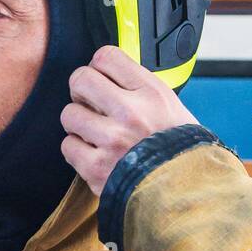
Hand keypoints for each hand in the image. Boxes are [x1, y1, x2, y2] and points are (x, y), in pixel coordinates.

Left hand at [61, 44, 199, 196]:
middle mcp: (131, 113)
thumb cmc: (178, 151)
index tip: (101, 80)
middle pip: (80, 79)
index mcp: (151, 93)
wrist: (184, 193)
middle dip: (81, 91)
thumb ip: (139, 89)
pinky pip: (68, 146)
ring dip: (77, 124)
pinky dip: (77, 151)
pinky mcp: (96, 168)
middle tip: (90, 104)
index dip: (98, 68)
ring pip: (69, 114)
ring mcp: (112, 141)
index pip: (106, 57)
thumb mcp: (171, 107)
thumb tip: (108, 76)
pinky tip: (94, 155)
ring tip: (94, 133)